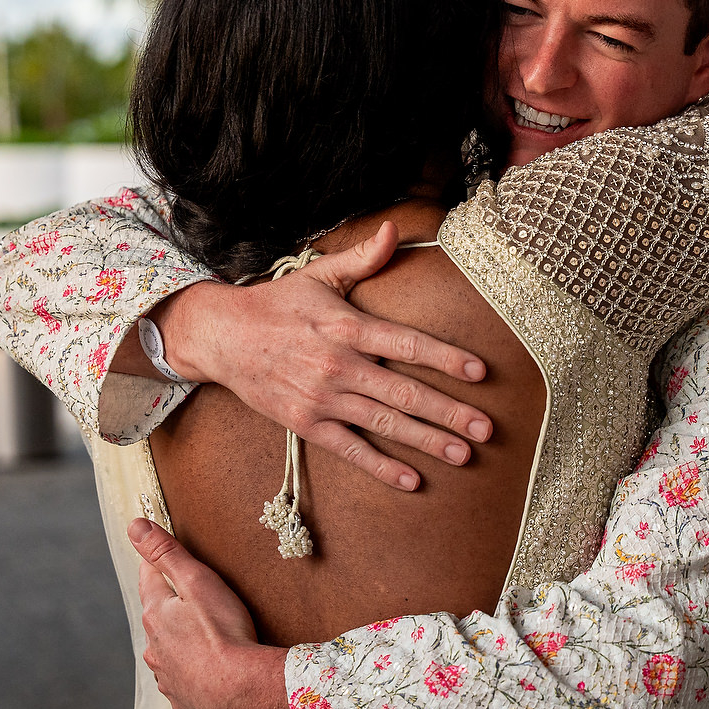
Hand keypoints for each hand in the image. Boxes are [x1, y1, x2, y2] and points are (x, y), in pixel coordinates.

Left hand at [130, 518, 294, 708]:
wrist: (241, 692)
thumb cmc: (224, 633)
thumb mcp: (197, 581)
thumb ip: (166, 553)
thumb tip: (134, 525)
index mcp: (156, 615)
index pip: (149, 579)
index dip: (160, 565)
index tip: (171, 559)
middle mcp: (154, 649)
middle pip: (158, 618)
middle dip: (173, 608)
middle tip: (200, 601)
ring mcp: (167, 679)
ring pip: (169, 653)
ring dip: (182, 645)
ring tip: (208, 641)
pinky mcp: (184, 704)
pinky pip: (185, 684)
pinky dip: (195, 676)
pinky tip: (212, 675)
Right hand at [158, 221, 491, 489]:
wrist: (221, 336)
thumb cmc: (277, 304)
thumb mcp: (320, 275)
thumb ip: (364, 258)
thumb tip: (396, 228)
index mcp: (348, 326)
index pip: (408, 343)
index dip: (447, 358)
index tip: (480, 372)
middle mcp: (339, 364)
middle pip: (405, 392)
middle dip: (449, 412)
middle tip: (487, 429)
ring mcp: (322, 398)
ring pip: (384, 423)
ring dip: (426, 441)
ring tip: (463, 454)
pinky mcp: (306, 423)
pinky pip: (350, 449)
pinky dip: (381, 467)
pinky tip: (412, 480)